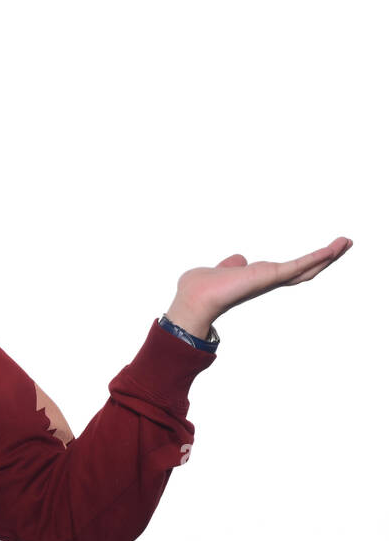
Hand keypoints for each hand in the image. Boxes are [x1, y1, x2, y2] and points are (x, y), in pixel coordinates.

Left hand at [164, 236, 353, 338]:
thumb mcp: (220, 271)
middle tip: (345, 243)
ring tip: (346, 242)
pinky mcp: (270, 276)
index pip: (290, 270)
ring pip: (307, 268)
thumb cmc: (201, 288)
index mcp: (259, 278)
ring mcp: (271, 279)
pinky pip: (298, 266)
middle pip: (305, 270)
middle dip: (326, 258)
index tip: (324, 251)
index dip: (308, 262)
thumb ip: (231, 265)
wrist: (195, 298)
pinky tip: (332, 248)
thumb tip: (239, 260)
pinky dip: (316, 257)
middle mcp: (268, 280)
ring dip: (328, 255)